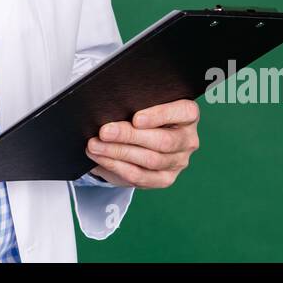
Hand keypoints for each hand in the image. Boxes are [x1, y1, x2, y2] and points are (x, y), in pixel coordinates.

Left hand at [84, 98, 199, 187]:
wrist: (140, 138)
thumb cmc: (141, 114)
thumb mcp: (141, 104)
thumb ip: (134, 103)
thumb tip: (110, 108)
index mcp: (187, 115)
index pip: (184, 112)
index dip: (160, 115)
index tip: (136, 118)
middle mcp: (187, 139)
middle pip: (162, 141)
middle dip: (129, 136)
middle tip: (104, 132)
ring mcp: (178, 161)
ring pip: (149, 160)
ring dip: (117, 153)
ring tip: (95, 145)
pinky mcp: (165, 179)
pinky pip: (140, 176)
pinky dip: (117, 167)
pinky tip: (100, 158)